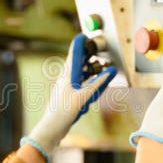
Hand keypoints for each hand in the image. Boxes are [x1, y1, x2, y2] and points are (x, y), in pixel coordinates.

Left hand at [23, 33, 116, 162]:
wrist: (52, 128)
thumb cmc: (64, 112)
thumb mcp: (83, 97)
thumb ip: (97, 83)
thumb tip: (110, 70)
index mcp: (66, 76)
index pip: (73, 55)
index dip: (78, 44)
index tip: (83, 35)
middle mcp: (64, 80)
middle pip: (76, 63)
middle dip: (84, 55)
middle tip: (94, 48)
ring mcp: (65, 88)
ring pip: (77, 74)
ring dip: (87, 68)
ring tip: (97, 64)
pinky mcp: (67, 96)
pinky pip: (78, 84)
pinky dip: (86, 81)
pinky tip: (92, 83)